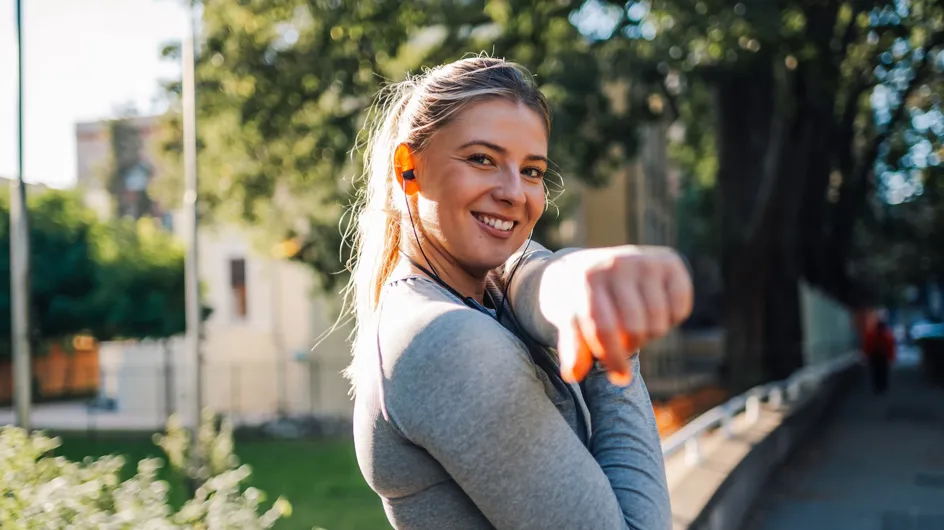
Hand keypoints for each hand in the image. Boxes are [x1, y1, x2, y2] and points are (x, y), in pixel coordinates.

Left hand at [539, 246, 692, 385]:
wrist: (592, 266)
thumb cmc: (580, 300)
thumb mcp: (570, 320)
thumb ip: (573, 347)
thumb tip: (574, 374)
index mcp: (588, 278)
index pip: (604, 327)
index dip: (613, 357)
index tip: (619, 377)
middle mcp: (618, 264)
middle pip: (635, 329)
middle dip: (629, 346)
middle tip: (622, 342)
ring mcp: (646, 261)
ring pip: (659, 323)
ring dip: (649, 336)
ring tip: (634, 325)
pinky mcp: (671, 262)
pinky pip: (680, 310)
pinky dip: (670, 320)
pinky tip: (653, 310)